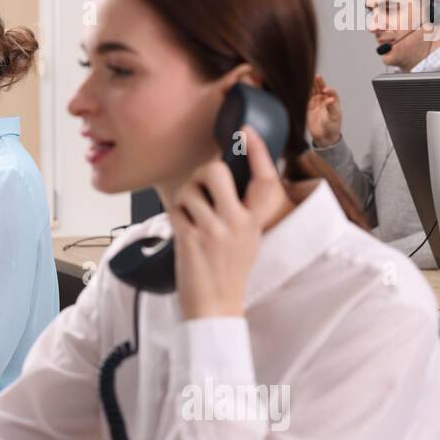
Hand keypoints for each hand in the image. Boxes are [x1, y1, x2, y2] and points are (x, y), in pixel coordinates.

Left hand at [168, 126, 289, 320]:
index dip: (258, 152)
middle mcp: (239, 223)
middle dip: (201, 174)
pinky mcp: (191, 239)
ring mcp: (214, 231)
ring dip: (182, 199)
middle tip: (198, 190)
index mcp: (256, 221)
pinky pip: (175, 209)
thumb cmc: (227, 271)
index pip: (266, 179)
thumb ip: (242, 210)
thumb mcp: (248, 239)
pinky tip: (181, 229)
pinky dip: (173, 214)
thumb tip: (224, 176)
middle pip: (217, 171)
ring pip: (190, 189)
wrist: (215, 307)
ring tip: (188, 218)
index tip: (247, 132)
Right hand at [306, 74, 342, 147]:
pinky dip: (304, 94)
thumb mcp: (334, 116)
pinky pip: (306, 98)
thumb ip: (332, 107)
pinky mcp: (308, 107)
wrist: (324, 136)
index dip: (328, 90)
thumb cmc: (332, 126)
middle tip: (317, 76)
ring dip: (310, 86)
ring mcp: (316, 103)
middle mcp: (324, 100)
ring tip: (307, 79)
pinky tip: (301, 89)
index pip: (331, 92)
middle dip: (319, 82)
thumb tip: (331, 99)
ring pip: (313, 92)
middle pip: (321, 88)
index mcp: (333, 101)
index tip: (325, 90)